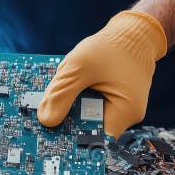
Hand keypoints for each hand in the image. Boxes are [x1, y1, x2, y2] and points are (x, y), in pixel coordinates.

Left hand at [37, 11, 167, 138]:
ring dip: (69, 108)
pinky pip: (89, 107)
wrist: (135, 33)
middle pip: (88, 130)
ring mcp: (118, 110)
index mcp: (124, 112)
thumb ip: (61, 93)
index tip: (46, 140)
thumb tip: (45, 120)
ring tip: (51, 98)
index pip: (93, 139)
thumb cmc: (112, 47)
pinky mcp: (111, 102)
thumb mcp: (80, 66)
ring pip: (86, 118)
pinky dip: (75, 99)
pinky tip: (62, 90)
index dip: (69, 141)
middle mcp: (124, 117)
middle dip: (65, 122)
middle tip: (40, 118)